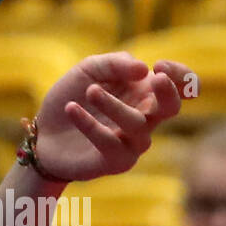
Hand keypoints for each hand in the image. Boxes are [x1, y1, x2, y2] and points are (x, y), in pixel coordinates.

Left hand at [33, 54, 192, 181]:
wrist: (44, 134)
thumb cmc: (71, 98)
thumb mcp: (87, 71)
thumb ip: (113, 64)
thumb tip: (144, 69)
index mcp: (144, 93)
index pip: (181, 86)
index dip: (180, 76)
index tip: (159, 66)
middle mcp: (145, 118)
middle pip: (171, 108)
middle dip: (169, 93)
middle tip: (155, 77)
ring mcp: (132, 142)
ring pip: (137, 124)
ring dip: (114, 105)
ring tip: (90, 91)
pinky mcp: (115, 161)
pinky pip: (109, 143)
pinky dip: (89, 124)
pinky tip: (71, 108)